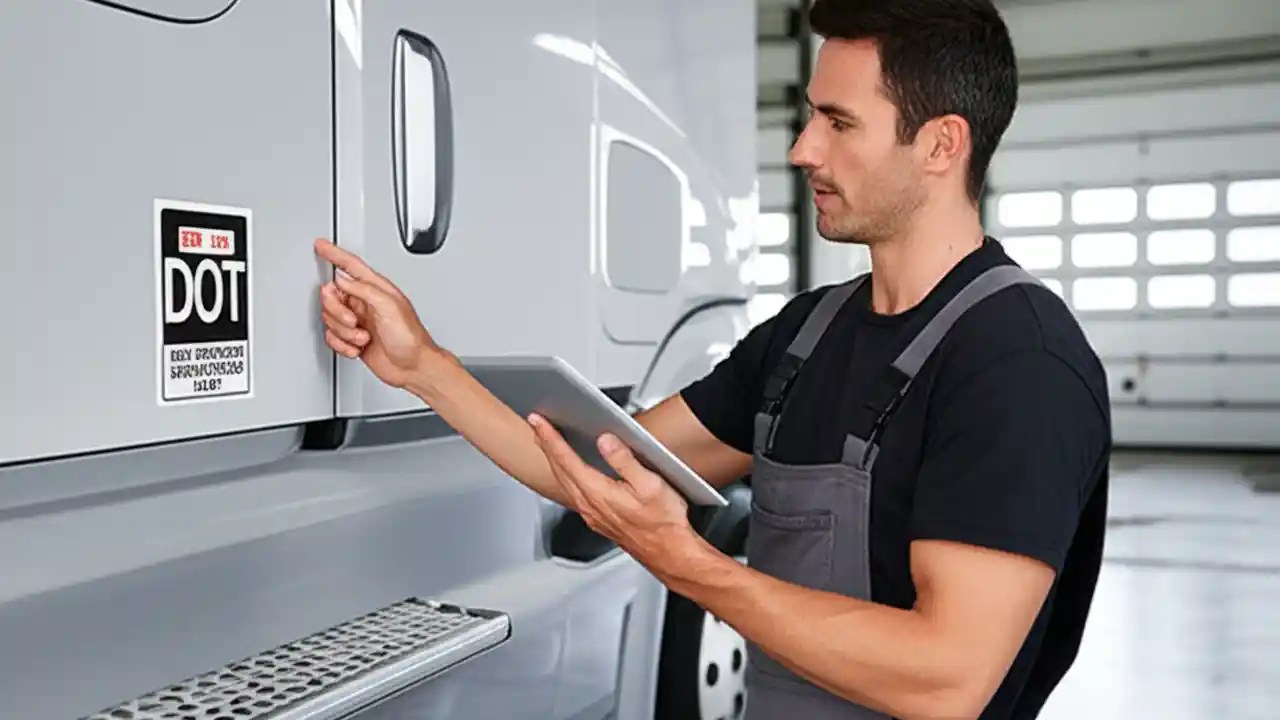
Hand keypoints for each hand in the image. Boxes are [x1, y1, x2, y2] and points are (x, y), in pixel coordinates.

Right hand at [314, 238, 437, 387]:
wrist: (413, 367)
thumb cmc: (411, 339)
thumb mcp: (389, 308)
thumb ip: (364, 290)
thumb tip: (342, 280)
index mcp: (377, 290)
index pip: (351, 266)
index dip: (334, 255)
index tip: (321, 245)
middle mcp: (366, 303)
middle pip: (332, 295)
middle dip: (338, 312)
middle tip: (353, 321)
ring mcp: (359, 320)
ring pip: (330, 318)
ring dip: (344, 332)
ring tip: (363, 337)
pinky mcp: (353, 338)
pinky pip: (333, 337)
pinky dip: (342, 345)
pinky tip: (358, 347)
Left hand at [527, 413, 695, 574]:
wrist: (670, 552)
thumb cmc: (664, 523)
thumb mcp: (649, 485)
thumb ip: (625, 460)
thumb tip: (605, 441)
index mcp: (598, 493)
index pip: (566, 459)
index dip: (550, 437)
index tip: (537, 421)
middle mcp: (589, 505)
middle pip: (559, 470)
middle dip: (546, 445)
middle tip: (535, 426)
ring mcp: (592, 515)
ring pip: (564, 482)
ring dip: (553, 460)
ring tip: (547, 444)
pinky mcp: (598, 520)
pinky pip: (573, 493)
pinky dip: (565, 476)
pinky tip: (569, 473)